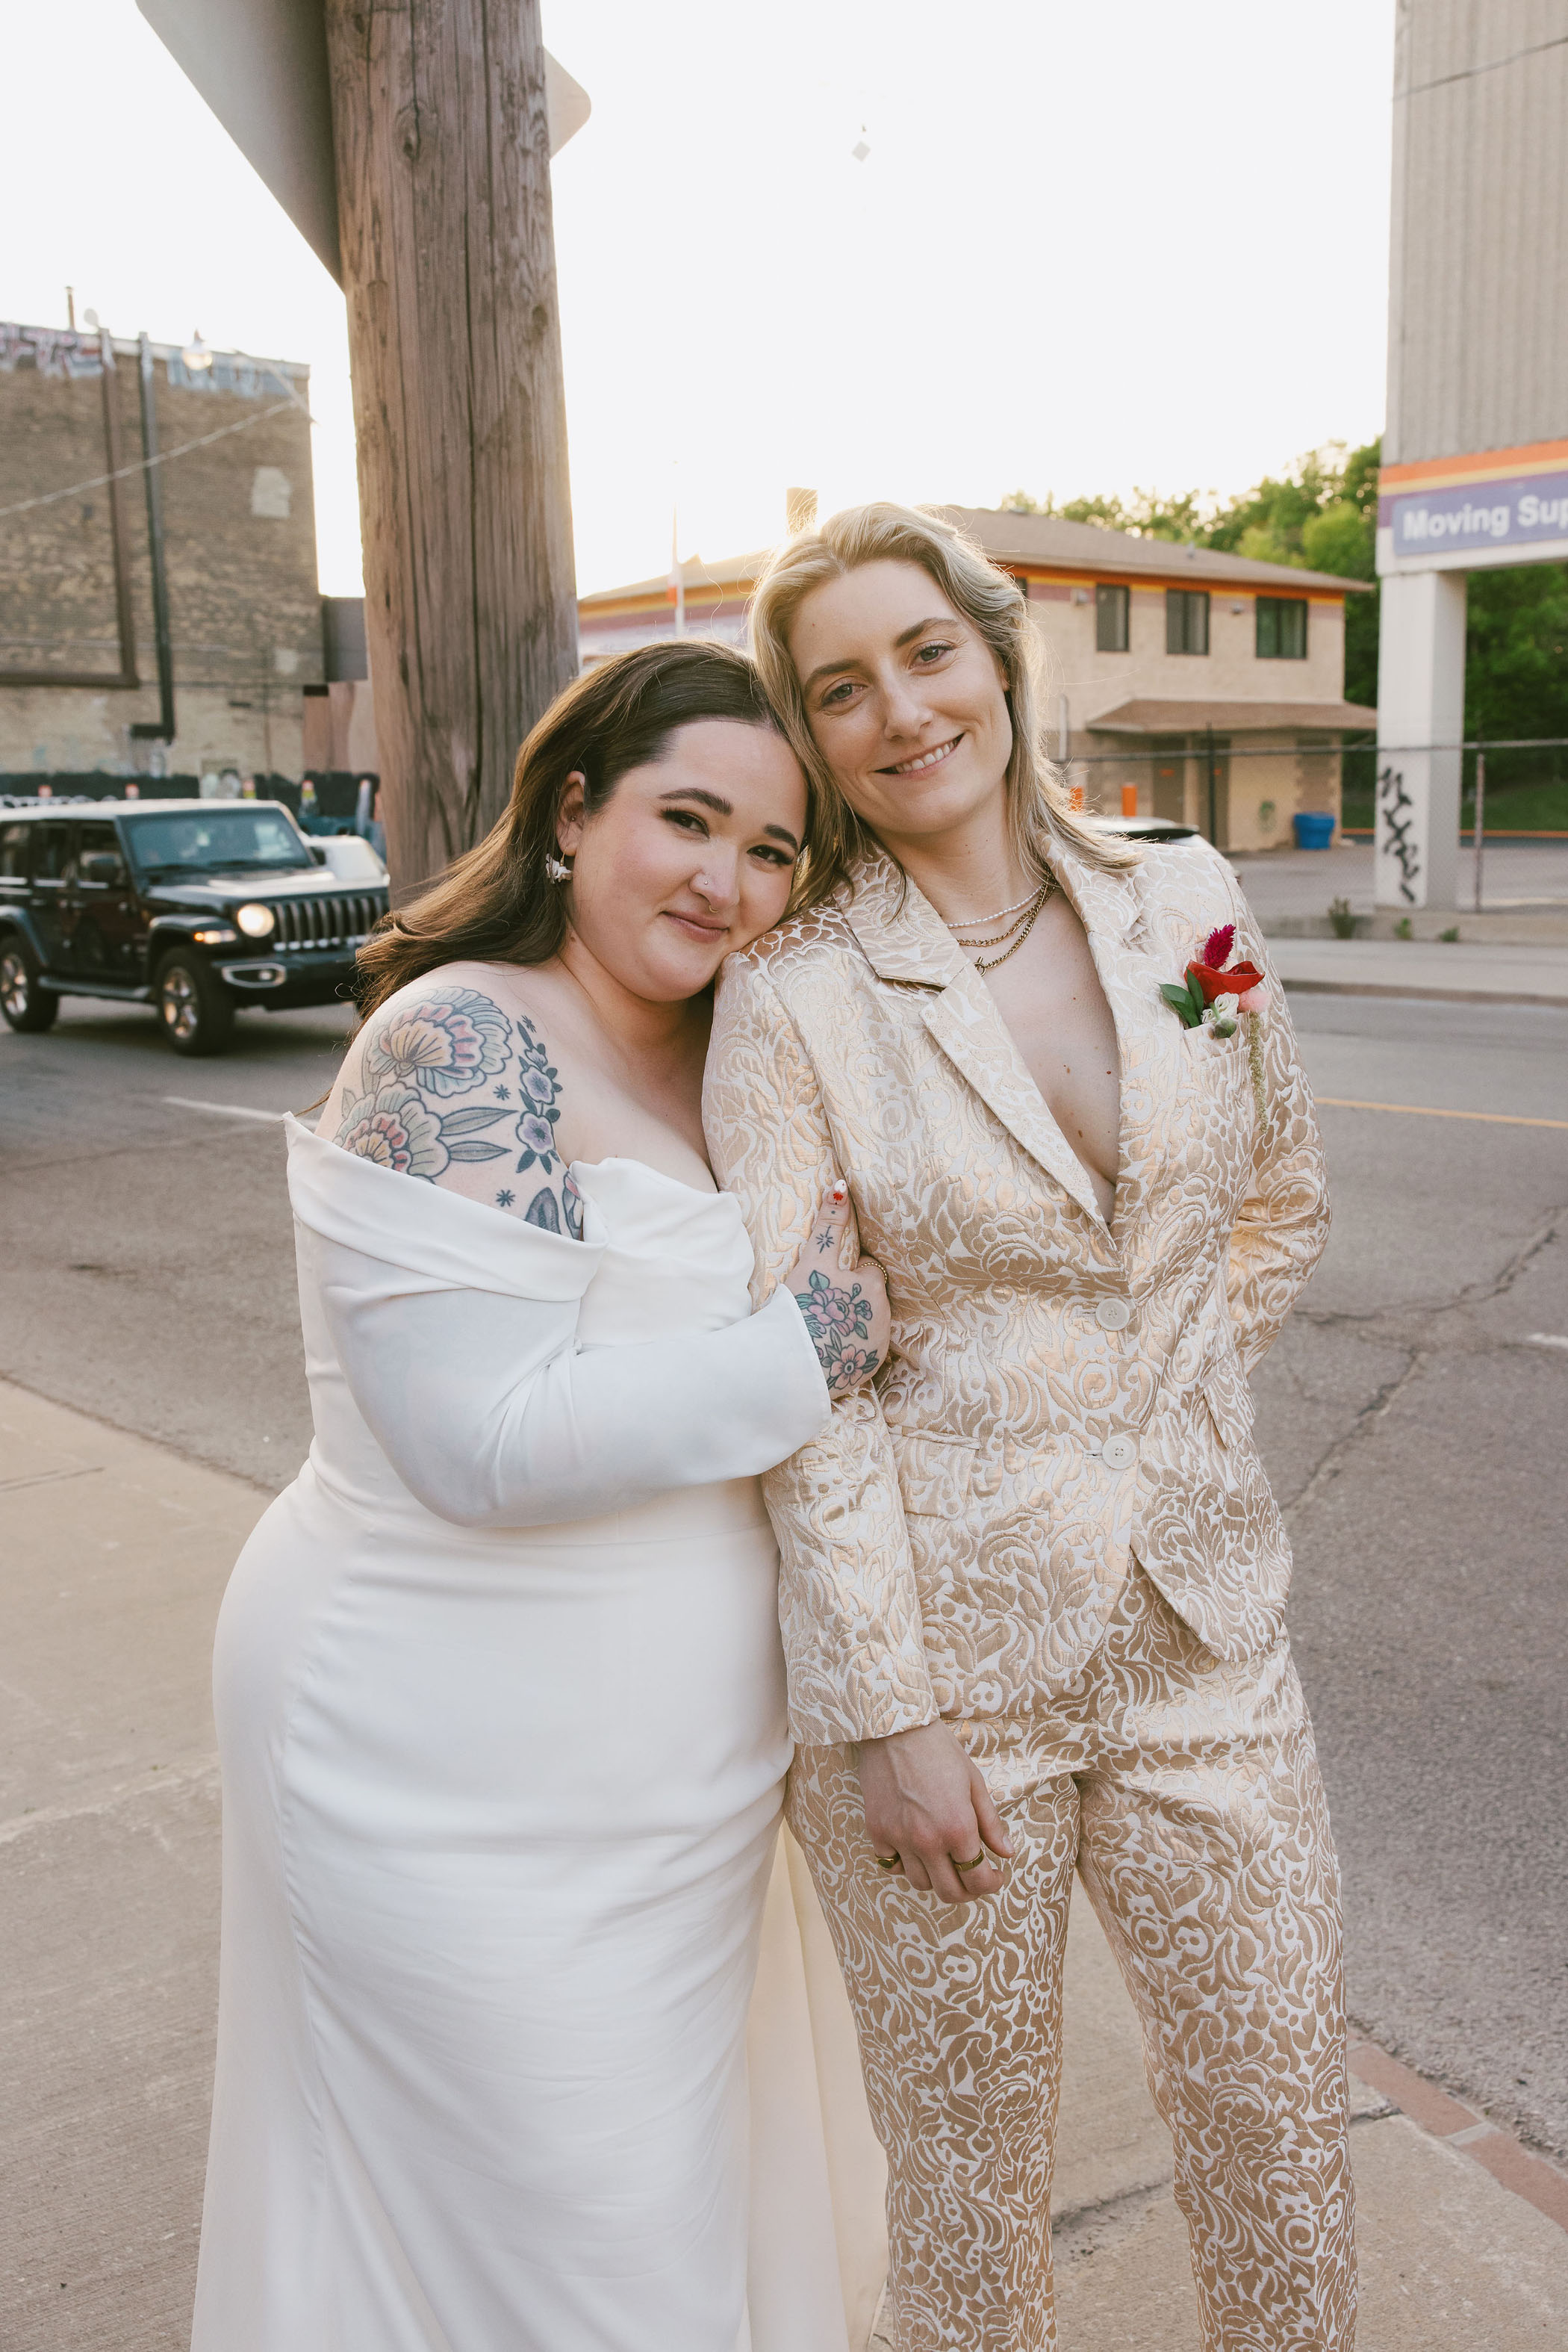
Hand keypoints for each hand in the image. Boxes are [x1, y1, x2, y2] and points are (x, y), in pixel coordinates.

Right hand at [784, 1179, 889, 1395]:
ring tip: (824, 1328)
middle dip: (851, 1298)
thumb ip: (830, 1223)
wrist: (792, 1364)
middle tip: (822, 1307)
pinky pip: (863, 1351)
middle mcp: (886, 1316)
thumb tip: (841, 1185)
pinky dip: (851, 1348)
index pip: (864, 1270)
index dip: (843, 1275)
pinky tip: (830, 1349)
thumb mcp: (814, 1260)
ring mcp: (878, 1345)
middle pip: (868, 1297)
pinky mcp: (869, 1369)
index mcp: (874, 1286)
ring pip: (869, 1323)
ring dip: (853, 1322)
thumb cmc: (803, 1307)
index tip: (824, 1286)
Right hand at [858, 1720, 1013, 1904]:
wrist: (895, 1728)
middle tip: (973, 1878)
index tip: (995, 1876)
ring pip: (919, 1883)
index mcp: (958, 1829)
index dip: (992, 1884)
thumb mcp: (974, 1783)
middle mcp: (928, 1841)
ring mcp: (899, 1839)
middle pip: (949, 1892)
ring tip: (944, 1861)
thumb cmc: (940, 1751)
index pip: (978, 1880)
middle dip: (967, 1891)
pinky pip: (891, 1866)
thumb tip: (1007, 1854)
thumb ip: (991, 1824)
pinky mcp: (877, 1832)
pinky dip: (904, 1865)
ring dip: (936, 1878)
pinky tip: (914, 1849)